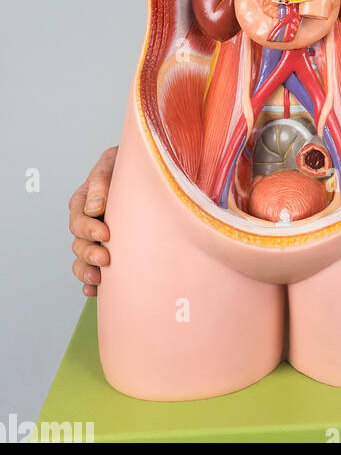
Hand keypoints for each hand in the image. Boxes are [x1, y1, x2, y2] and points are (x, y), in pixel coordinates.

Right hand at [68, 146, 116, 295]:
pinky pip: (91, 271)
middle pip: (78, 243)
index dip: (88, 229)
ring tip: (98, 278)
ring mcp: (95, 239)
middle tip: (105, 257)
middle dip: (89, 252)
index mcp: (84, 200)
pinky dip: (89, 284)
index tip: (105, 233)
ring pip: (81, 260)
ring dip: (86, 270)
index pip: (78, 219)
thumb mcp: (114, 162)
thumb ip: (100, 180)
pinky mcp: (106, 251)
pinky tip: (93, 291)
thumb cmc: (129, 164)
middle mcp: (87, 222)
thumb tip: (94, 207)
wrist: (149, 170)